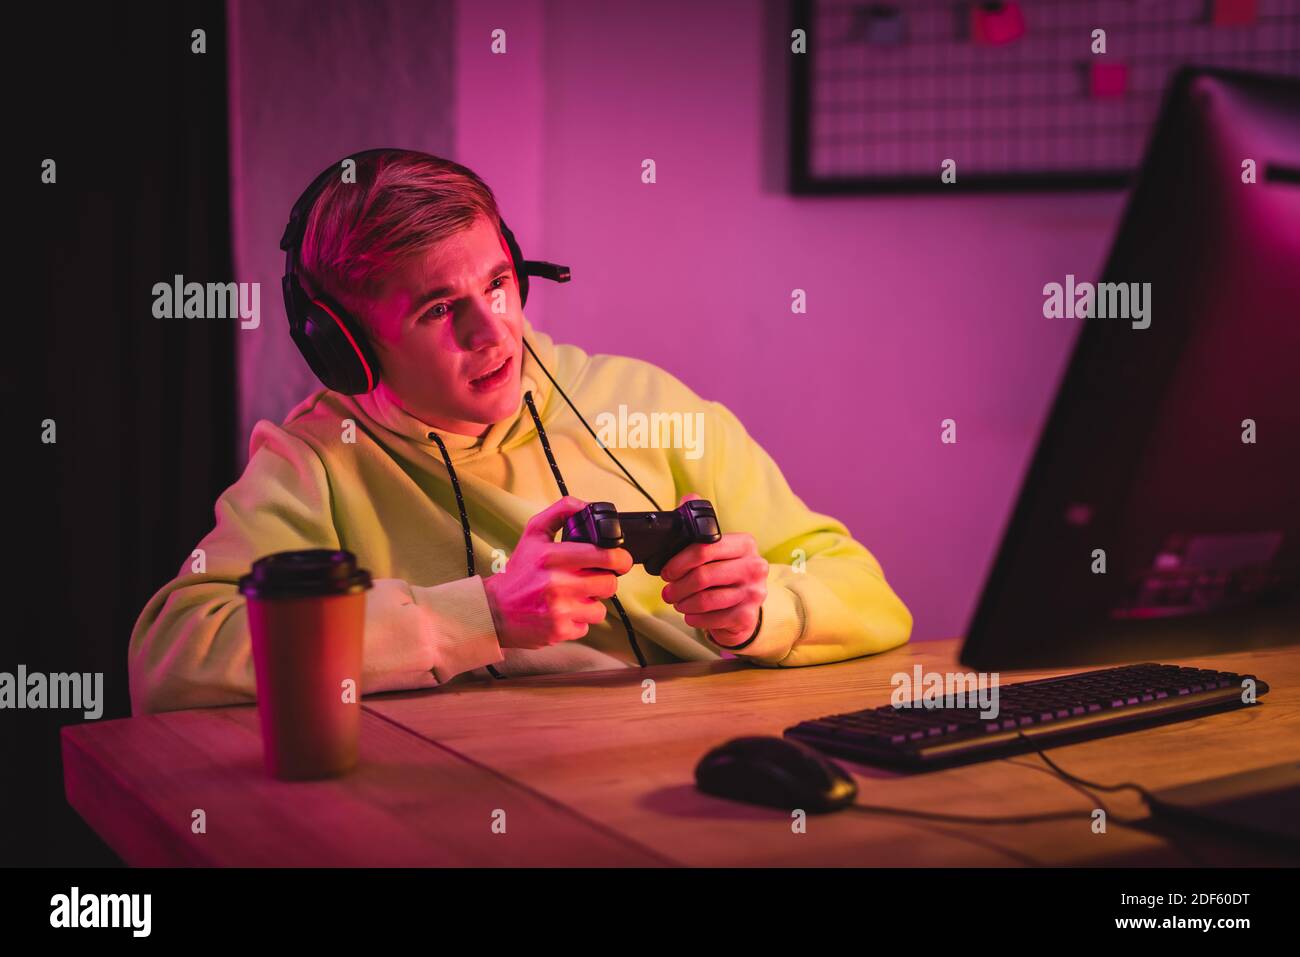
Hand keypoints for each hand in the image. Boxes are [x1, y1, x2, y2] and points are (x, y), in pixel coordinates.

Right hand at [483, 496, 632, 649]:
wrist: (494, 610)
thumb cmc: (518, 572)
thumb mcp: (534, 534)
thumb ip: (560, 512)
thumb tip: (585, 505)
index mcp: (552, 556)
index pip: (605, 556)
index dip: (620, 558)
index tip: (620, 560)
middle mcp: (556, 583)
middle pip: (609, 584)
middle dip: (605, 581)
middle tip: (593, 579)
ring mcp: (559, 610)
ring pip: (601, 608)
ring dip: (592, 603)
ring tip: (574, 597)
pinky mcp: (559, 631)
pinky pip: (587, 626)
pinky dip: (578, 620)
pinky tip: (564, 612)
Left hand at [659, 493, 767, 646]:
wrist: (746, 607)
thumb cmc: (724, 573)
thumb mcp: (716, 548)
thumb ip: (700, 524)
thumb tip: (689, 497)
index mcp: (745, 544)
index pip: (706, 548)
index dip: (679, 561)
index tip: (666, 571)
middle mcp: (754, 566)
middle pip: (703, 576)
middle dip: (677, 586)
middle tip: (667, 591)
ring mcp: (754, 593)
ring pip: (706, 600)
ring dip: (683, 602)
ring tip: (677, 602)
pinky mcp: (748, 616)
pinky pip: (712, 619)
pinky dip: (695, 618)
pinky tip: (690, 614)